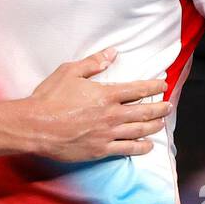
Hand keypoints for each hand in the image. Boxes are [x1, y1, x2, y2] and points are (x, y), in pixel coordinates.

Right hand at [25, 47, 170, 162]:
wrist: (35, 125)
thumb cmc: (50, 98)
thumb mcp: (69, 72)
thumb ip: (93, 63)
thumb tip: (112, 53)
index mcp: (106, 94)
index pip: (137, 89)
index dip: (153, 86)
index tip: (162, 84)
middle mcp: (111, 115)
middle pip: (144, 111)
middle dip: (160, 108)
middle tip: (169, 105)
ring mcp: (107, 134)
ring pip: (139, 131)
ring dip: (154, 126)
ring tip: (162, 123)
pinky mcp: (100, 150)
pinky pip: (127, 150)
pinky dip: (140, 148)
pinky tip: (147, 146)